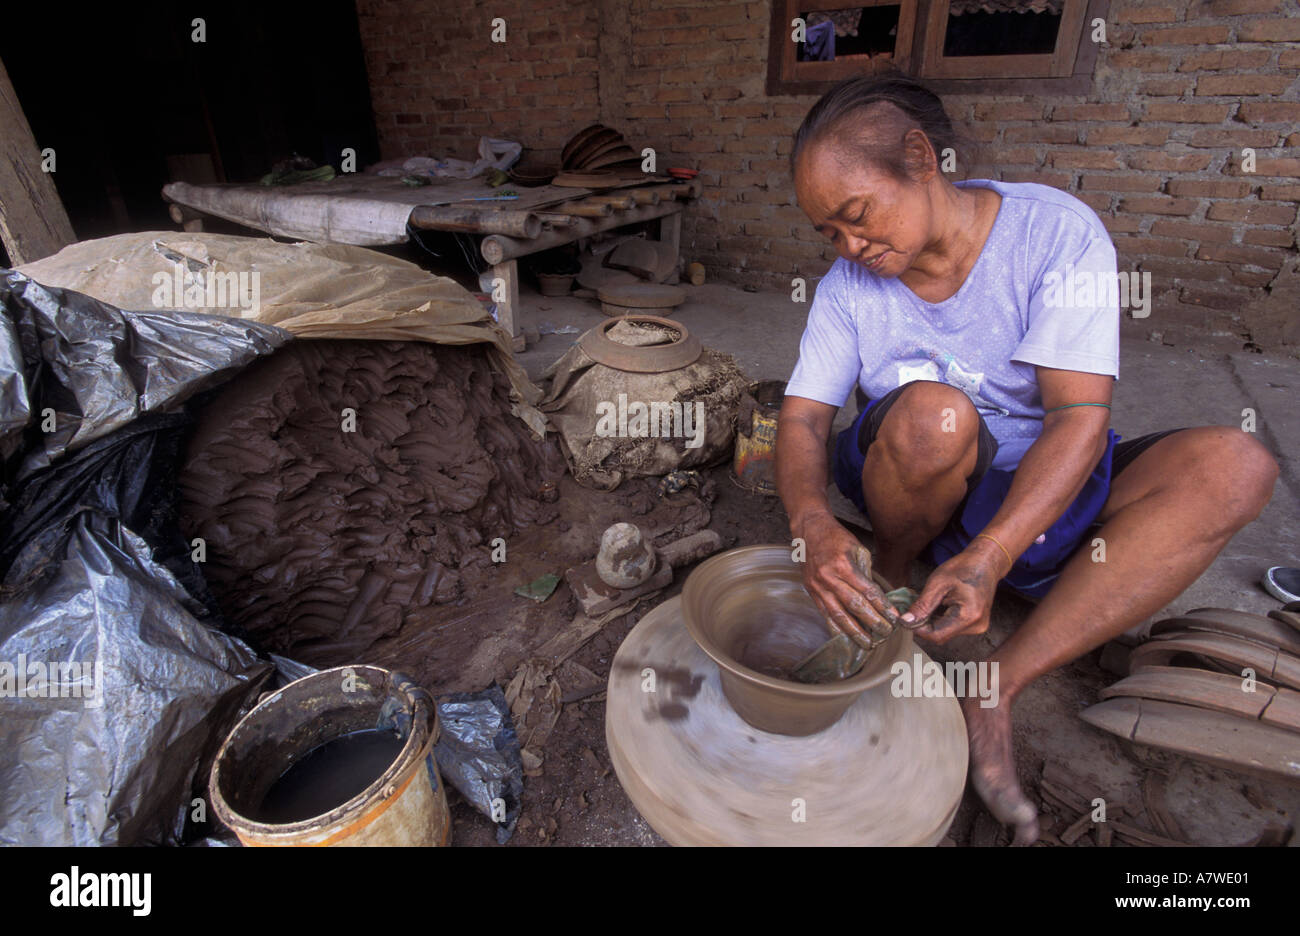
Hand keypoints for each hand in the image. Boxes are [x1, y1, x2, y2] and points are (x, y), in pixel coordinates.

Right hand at [795, 512, 900, 647]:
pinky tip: (846, 637)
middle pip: (854, 606)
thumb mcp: (858, 550)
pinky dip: (836, 627)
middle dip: (872, 622)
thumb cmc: (837, 537)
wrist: (809, 530)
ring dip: (854, 631)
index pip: (867, 591)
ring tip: (867, 644)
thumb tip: (878, 598)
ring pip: (838, 614)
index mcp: (843, 565)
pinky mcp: (811, 591)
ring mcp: (817, 586)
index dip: (882, 606)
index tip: (894, 618)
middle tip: (886, 634)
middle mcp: (829, 577)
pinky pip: (825, 613)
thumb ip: (866, 574)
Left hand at [901, 540, 1004, 643]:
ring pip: (944, 633)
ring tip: (926, 603)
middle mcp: (976, 626)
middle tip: (911, 608)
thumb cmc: (963, 568)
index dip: (917, 629)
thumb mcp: (937, 583)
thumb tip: (906, 621)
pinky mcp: (976, 625)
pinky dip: (940, 620)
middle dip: (922, 624)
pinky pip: (952, 628)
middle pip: (940, 636)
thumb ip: (922, 605)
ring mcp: (978, 627)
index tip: (903, 617)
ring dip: (931, 622)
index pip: (936, 635)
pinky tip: (937, 606)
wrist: (986, 562)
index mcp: (968, 616)